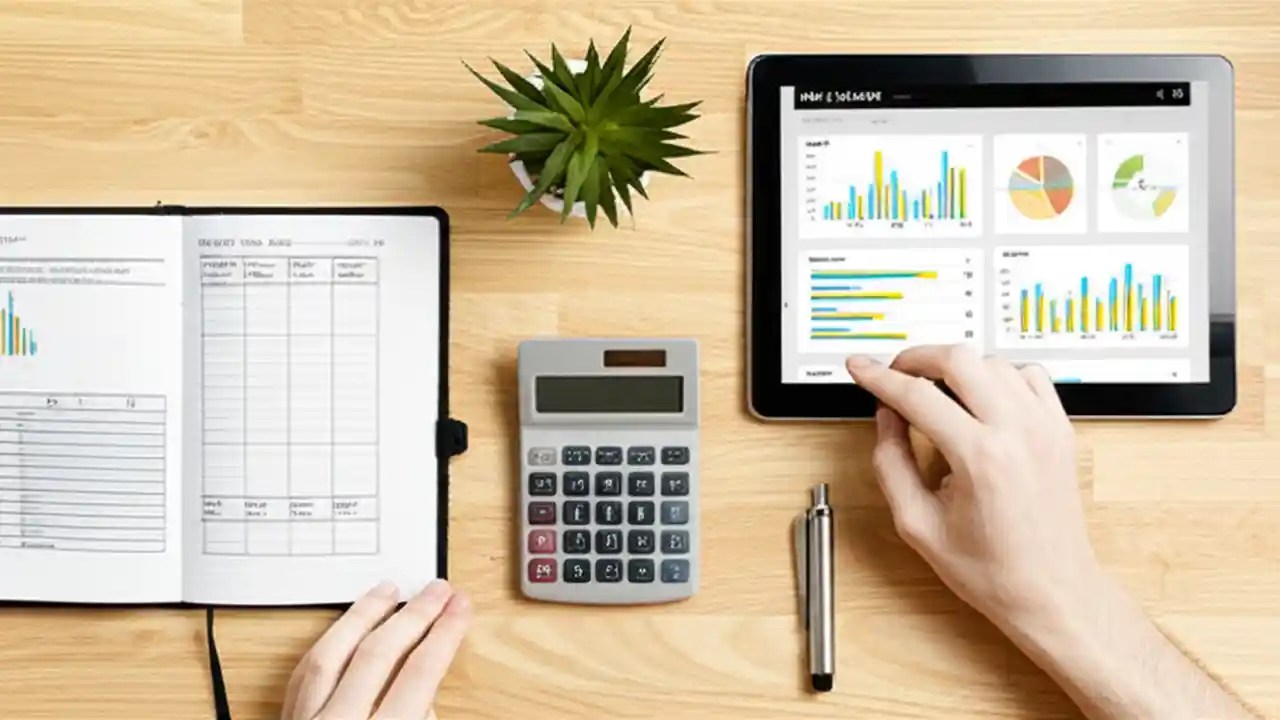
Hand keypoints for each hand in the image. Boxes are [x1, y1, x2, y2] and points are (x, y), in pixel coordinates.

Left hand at [282, 580, 471, 719]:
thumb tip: (423, 686)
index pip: (418, 674)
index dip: (445, 634)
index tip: (461, 608)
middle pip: (378, 655)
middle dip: (414, 616)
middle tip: (438, 590)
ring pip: (330, 654)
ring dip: (363, 615)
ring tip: (389, 588)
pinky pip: (304, 674)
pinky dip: (328, 644)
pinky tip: (346, 626)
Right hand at [845, 346, 1101, 630]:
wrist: (1052, 590)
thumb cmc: (993, 569)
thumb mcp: (918, 524)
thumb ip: (892, 463)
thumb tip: (887, 418)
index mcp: (979, 458)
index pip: (916, 395)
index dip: (879, 377)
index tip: (861, 368)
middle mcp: (1017, 433)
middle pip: (958, 359)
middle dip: (916, 358)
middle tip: (896, 374)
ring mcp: (1044, 427)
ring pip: (993, 361)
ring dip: (957, 367)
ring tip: (935, 390)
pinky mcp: (1060, 430)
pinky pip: (1029, 375)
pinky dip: (998, 375)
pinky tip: (981, 397)